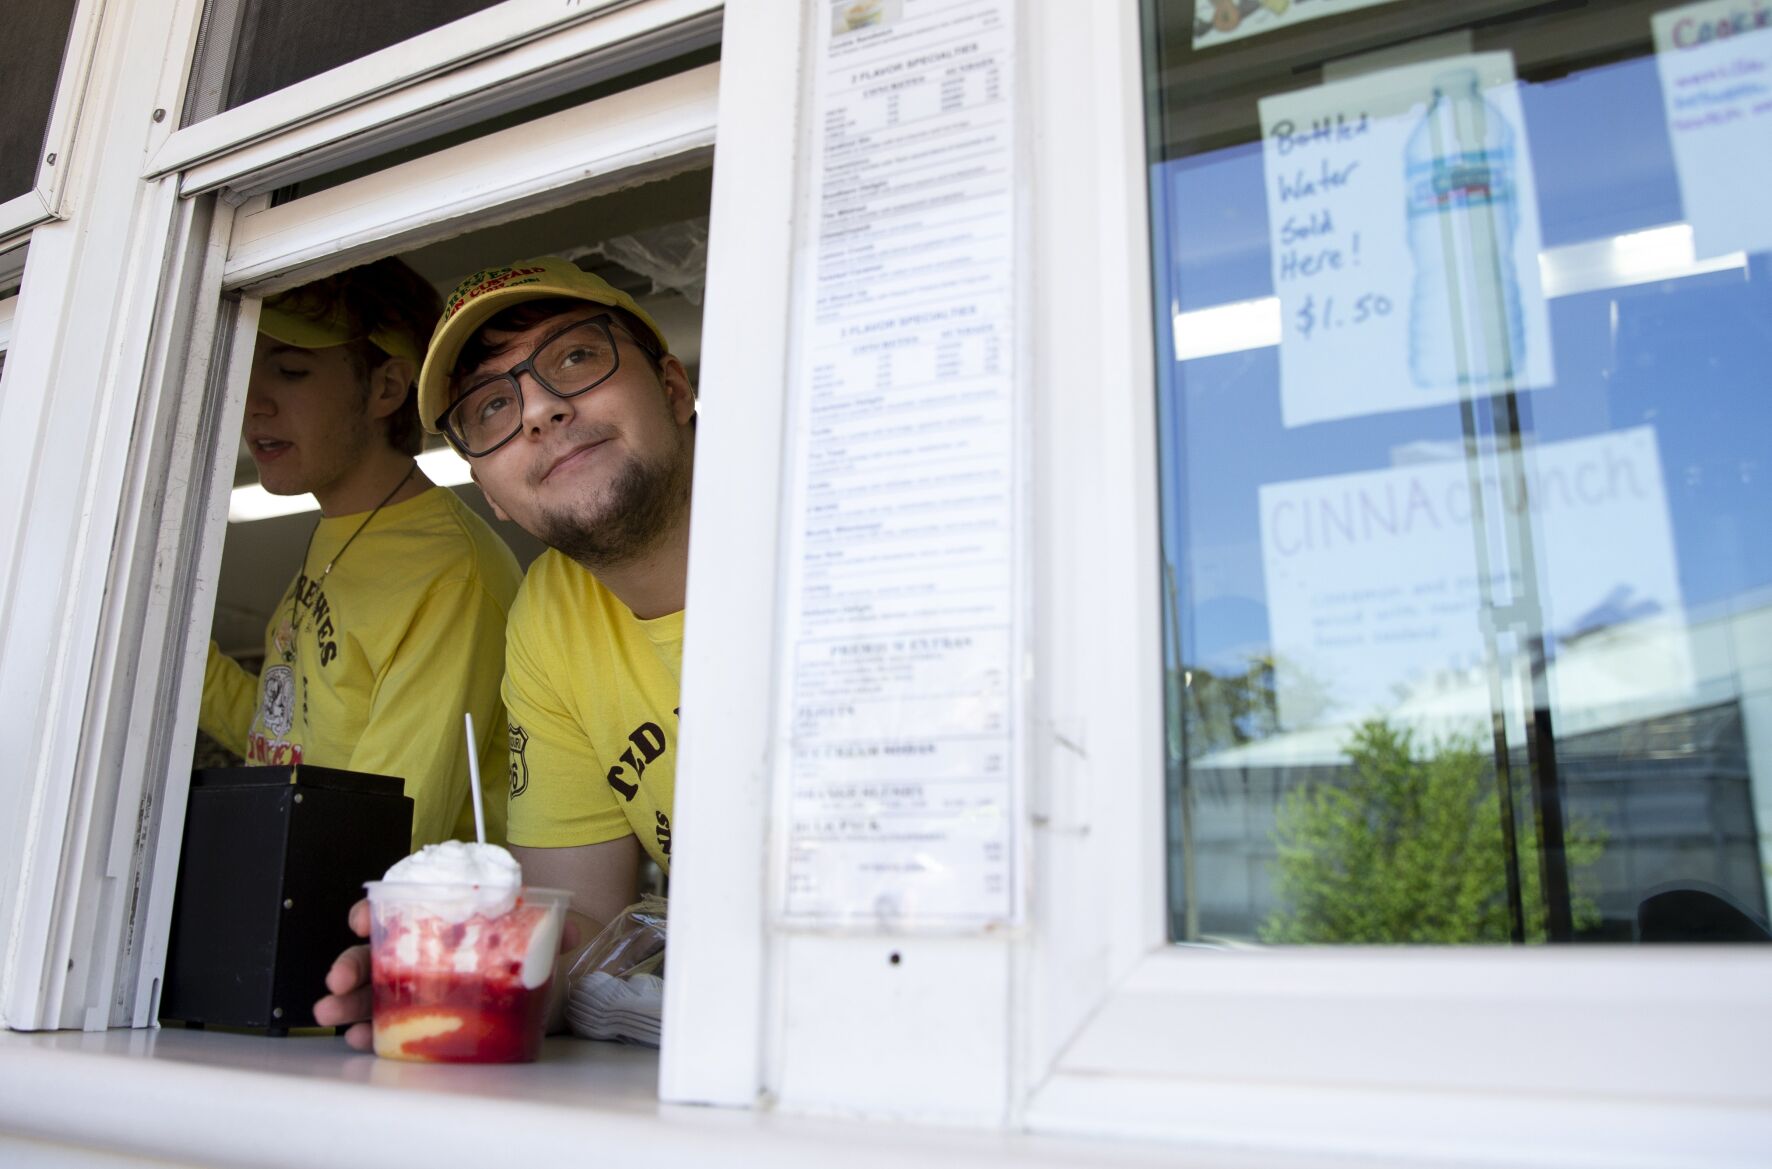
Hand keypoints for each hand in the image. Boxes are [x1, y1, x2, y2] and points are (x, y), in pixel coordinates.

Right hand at [311, 899, 584, 1051]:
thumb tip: (567, 931)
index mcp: (439, 918)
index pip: (397, 906)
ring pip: (369, 987)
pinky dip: (368, 1030)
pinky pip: (383, 1020)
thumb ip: (547, 931)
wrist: (530, 974)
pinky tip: (360, 1039)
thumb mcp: (531, 935)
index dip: (374, 910)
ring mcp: (411, 981)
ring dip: (347, 1001)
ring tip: (329, 1013)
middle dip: (350, 964)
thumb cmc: (517, 945)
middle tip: (337, 981)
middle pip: (374, 950)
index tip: (361, 920)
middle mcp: (418, 948)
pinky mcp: (414, 1013)